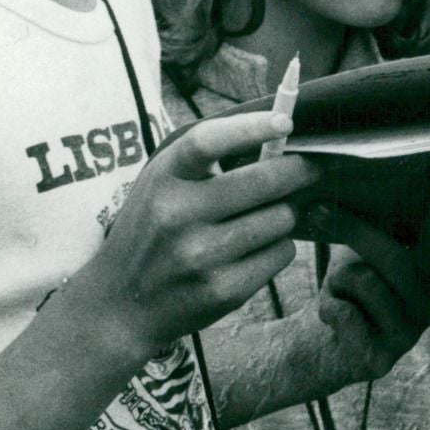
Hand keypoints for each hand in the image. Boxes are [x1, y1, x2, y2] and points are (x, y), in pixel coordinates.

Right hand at [70, 109, 314, 357]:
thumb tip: (281, 135)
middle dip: (301, 170)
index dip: (250, 127)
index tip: (286, 122)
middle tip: (311, 167)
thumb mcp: (161, 185)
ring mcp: (200, 257)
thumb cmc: (153, 230)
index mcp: (162, 180)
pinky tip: (253, 251)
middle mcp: (177, 216)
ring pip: (282, 218)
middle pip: (266, 180)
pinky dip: (278, 247)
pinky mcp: (222, 291)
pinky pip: (281, 254)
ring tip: (265, 217)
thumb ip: (207, 160)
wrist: (119, 306)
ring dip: (286, 213)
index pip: (207, 142)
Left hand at [314, 179, 429, 378]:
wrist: (327, 346)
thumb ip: (385, 225)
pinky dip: (327, 306)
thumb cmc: (352, 288)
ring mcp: (409, 334)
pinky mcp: (380, 359)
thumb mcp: (369, 250)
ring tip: (338, 288)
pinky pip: (343, 313)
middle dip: (352, 229)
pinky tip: (334, 315)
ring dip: (336, 278)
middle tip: (318, 208)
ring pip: (363, 280)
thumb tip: (379, 177)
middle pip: (396, 257)